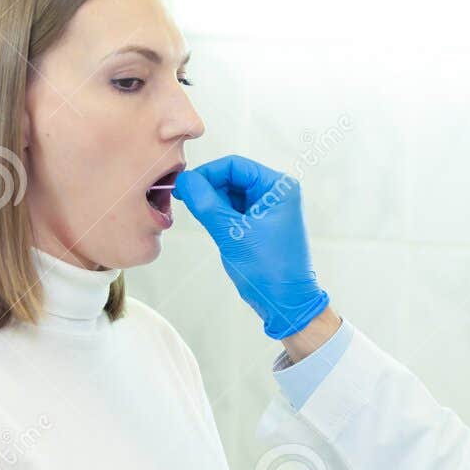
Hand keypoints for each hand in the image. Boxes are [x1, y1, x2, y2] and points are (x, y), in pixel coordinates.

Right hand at [174, 155, 329, 338]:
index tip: (182, 187)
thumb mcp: (232, 234)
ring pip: (230, 194)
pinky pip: (234, 210)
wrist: (287, 304)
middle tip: (186, 204)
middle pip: (232, 178)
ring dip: (213, 205)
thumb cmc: (269, 270)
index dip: (206, 174)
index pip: (234, 166)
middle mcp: (277, 193)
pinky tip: (213, 228)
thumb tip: (184, 180)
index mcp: (279, 187)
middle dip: (208, 189)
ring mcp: (270, 209)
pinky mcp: (262, 224)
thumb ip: (206, 204)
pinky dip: (220, 216)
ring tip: (203, 221)